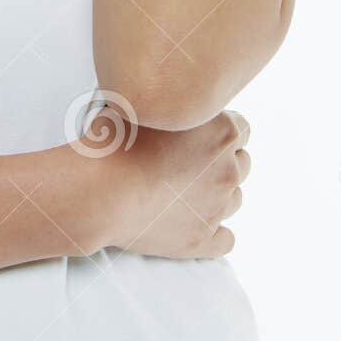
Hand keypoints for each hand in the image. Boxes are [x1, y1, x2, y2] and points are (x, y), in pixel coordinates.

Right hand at [80, 105, 250, 258]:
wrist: (97, 193)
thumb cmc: (114, 145)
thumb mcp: (142, 104)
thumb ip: (169, 105)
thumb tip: (165, 100)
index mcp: (221, 132)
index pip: (242, 128)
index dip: (218, 131)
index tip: (198, 135)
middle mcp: (227, 170)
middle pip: (242, 164)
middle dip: (221, 162)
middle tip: (189, 163)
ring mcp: (216, 209)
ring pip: (234, 200)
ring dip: (216, 195)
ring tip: (184, 192)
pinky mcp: (202, 240)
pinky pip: (226, 240)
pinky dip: (213, 232)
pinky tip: (191, 223)